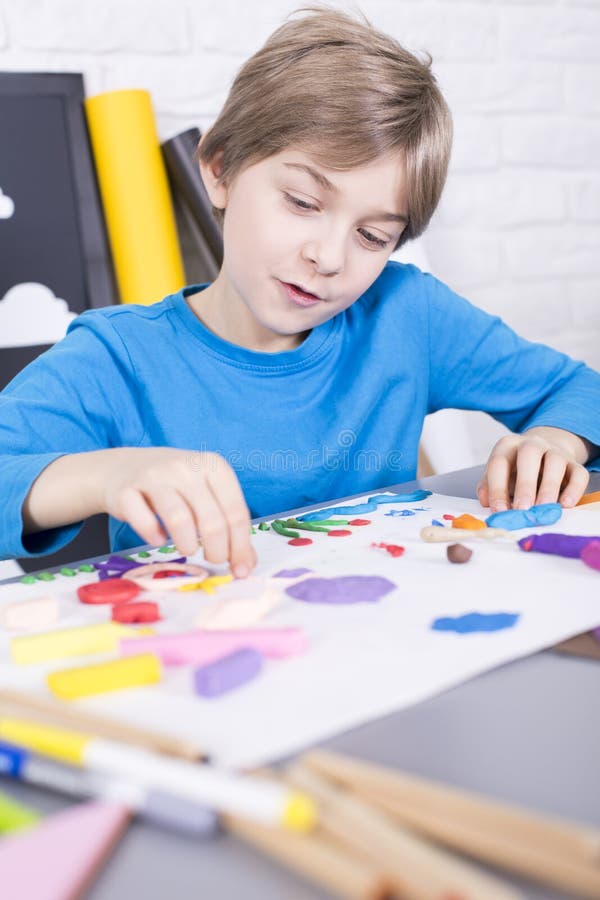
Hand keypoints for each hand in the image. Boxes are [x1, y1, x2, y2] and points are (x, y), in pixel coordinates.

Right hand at [100, 448, 255, 575]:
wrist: (122, 467)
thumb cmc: (175, 485)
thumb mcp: (206, 494)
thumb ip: (229, 525)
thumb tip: (246, 565)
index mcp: (213, 465)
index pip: (236, 512)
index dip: (240, 546)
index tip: (240, 569)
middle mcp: (185, 467)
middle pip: (211, 520)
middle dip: (217, 551)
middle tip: (213, 559)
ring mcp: (154, 477)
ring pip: (179, 520)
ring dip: (188, 545)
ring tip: (188, 549)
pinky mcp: (125, 491)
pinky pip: (143, 521)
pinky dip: (153, 536)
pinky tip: (158, 539)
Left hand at [477, 426, 590, 512]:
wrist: (543, 453)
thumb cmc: (516, 469)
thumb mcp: (499, 475)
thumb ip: (489, 486)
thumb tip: (486, 502)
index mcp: (507, 446)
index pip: (499, 462)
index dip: (497, 488)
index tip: (499, 510)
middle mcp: (531, 444)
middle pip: (529, 455)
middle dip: (525, 484)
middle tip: (522, 509)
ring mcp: (555, 451)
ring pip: (555, 462)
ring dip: (549, 487)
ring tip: (543, 508)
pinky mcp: (574, 463)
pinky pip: (578, 473)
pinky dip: (574, 489)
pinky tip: (565, 504)